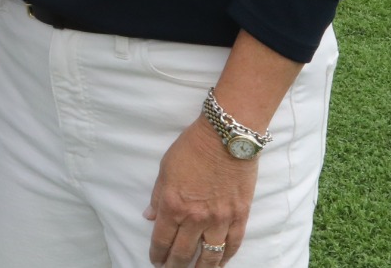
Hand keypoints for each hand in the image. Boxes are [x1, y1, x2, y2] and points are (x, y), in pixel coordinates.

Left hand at [144, 118, 254, 265]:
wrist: (226, 136)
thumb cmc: (193, 147)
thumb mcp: (165, 168)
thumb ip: (157, 196)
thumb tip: (150, 216)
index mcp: (173, 205)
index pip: (162, 240)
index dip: (157, 255)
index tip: (156, 261)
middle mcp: (195, 218)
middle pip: (183, 253)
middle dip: (175, 266)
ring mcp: (219, 219)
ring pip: (209, 256)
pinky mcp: (240, 216)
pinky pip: (232, 245)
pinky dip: (225, 257)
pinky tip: (220, 263)